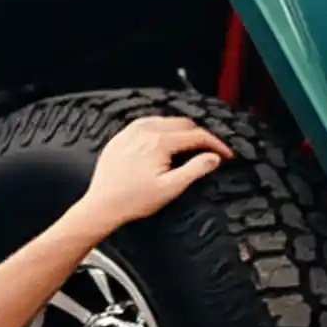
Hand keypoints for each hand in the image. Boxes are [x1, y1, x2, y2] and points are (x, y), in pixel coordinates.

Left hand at [73, 116, 234, 231]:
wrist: (101, 206)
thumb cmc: (133, 200)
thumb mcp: (170, 188)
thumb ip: (195, 169)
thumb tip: (213, 157)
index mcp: (159, 142)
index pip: (196, 136)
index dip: (215, 144)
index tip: (225, 154)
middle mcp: (145, 131)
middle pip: (183, 124)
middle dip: (201, 136)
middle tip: (210, 150)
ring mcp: (131, 132)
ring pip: (166, 121)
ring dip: (182, 130)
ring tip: (191, 145)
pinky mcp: (121, 137)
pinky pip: (147, 123)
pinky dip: (162, 128)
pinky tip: (165, 139)